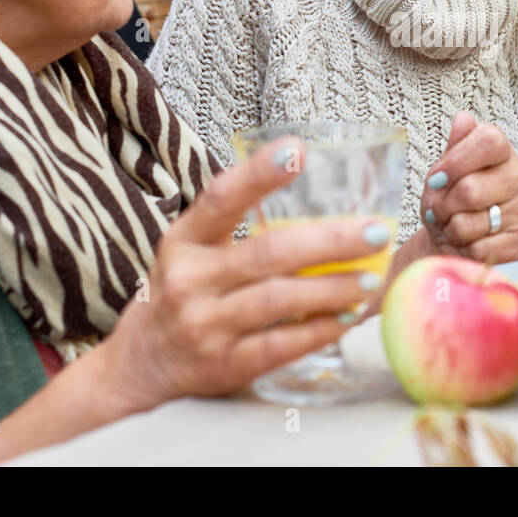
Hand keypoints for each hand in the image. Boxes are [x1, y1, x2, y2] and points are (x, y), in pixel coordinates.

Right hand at [101, 137, 388, 407]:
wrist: (142, 365)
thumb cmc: (185, 292)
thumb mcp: (195, 249)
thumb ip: (240, 223)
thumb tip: (317, 188)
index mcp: (184, 240)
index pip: (220, 199)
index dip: (258, 174)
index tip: (296, 150)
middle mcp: (190, 280)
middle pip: (267, 253)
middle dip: (329, 241)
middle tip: (376, 231)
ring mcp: (205, 326)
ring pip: (279, 300)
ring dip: (333, 287)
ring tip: (371, 278)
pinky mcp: (224, 366)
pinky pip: (280, 346)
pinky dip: (319, 330)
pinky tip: (347, 317)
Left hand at [419, 112, 517, 264]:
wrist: (455, 244)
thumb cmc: (450, 203)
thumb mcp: (443, 173)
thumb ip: (454, 148)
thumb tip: (464, 119)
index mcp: (502, 152)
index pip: (488, 141)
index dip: (455, 162)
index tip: (436, 180)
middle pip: (469, 189)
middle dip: (443, 207)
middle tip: (440, 212)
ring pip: (470, 223)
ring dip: (451, 232)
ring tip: (455, 229)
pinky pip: (480, 250)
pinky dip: (465, 252)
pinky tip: (469, 246)